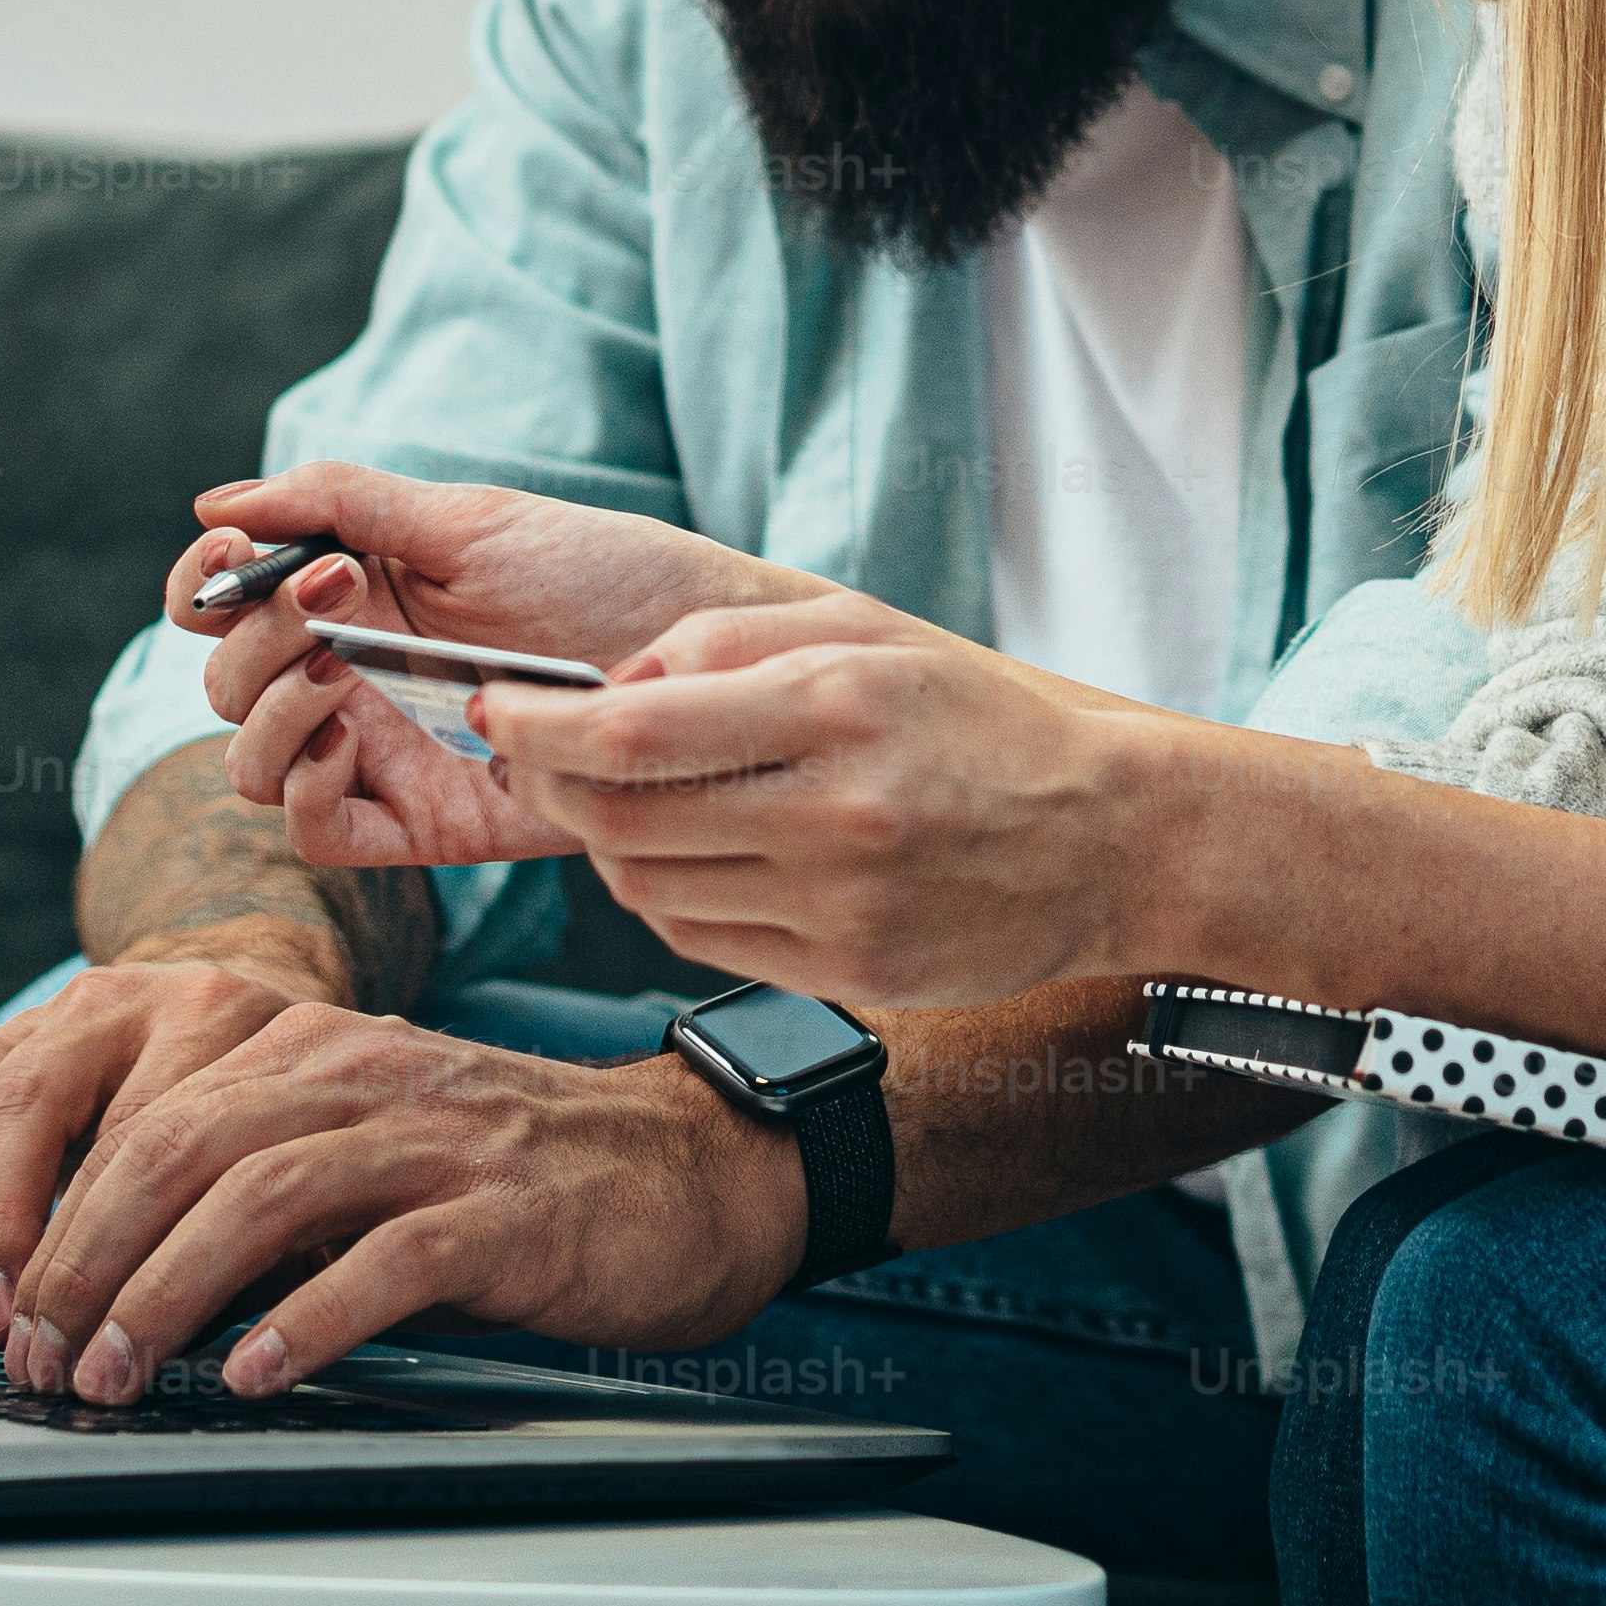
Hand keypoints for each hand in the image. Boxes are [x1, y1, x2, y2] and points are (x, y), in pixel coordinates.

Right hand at [0, 938, 333, 1352]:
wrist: (247, 997)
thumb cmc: (279, 1115)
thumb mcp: (299, 1157)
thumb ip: (263, 1240)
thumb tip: (212, 1359)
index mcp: (210, 1018)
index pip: (142, 1134)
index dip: (107, 1248)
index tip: (89, 1344)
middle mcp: (111, 1005)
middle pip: (24, 1102)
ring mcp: (32, 1022)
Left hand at [8, 1008, 806, 1400]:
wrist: (682, 1173)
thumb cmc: (507, 1187)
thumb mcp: (363, 1165)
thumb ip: (254, 1201)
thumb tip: (109, 1293)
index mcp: (314, 1052)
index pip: (151, 1118)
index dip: (63, 1218)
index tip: (16, 1315)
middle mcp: (364, 1074)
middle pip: (183, 1145)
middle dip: (89, 1259)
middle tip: (42, 1357)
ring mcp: (438, 1136)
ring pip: (266, 1192)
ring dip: (170, 1291)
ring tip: (118, 1374)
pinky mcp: (505, 1210)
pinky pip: (388, 1258)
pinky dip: (307, 1320)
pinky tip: (258, 1375)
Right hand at [168, 464, 842, 877]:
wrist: (701, 652)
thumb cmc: (600, 569)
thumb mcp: (469, 518)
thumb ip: (341, 501)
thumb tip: (215, 502)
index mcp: (348, 593)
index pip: (218, 599)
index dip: (201, 580)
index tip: (237, 553)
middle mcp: (349, 675)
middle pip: (223, 682)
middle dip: (252, 637)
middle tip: (332, 597)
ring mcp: (381, 752)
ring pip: (251, 764)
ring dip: (269, 712)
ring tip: (340, 668)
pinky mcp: (422, 822)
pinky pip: (318, 832)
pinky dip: (306, 788)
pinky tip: (351, 737)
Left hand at [478, 601, 1197, 1011]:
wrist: (1109, 838)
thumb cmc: (978, 717)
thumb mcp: (864, 632)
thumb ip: (726, 642)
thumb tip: (606, 683)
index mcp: (835, 708)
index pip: (630, 730)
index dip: (536, 724)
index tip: (495, 707)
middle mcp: (832, 814)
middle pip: (620, 818)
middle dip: (548, 784)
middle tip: (529, 752)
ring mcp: (839, 907)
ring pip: (647, 889)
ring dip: (604, 843)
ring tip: (618, 801)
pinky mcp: (847, 974)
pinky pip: (700, 942)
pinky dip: (665, 898)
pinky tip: (688, 857)